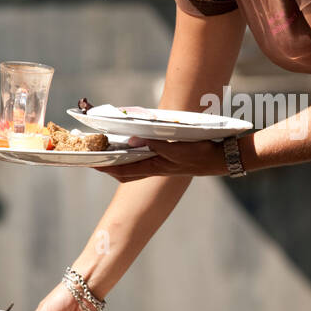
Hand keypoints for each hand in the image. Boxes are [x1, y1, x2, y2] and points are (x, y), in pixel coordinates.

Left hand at [96, 137, 229, 181]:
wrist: (219, 158)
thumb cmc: (199, 153)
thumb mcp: (176, 147)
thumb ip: (154, 143)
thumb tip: (132, 140)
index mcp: (155, 167)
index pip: (123, 171)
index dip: (106, 168)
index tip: (90, 163)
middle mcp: (156, 168)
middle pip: (125, 171)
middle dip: (109, 166)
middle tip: (95, 157)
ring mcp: (162, 165)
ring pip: (134, 166)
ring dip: (120, 161)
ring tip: (108, 151)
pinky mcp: (168, 160)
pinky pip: (145, 160)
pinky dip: (134, 155)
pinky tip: (132, 145)